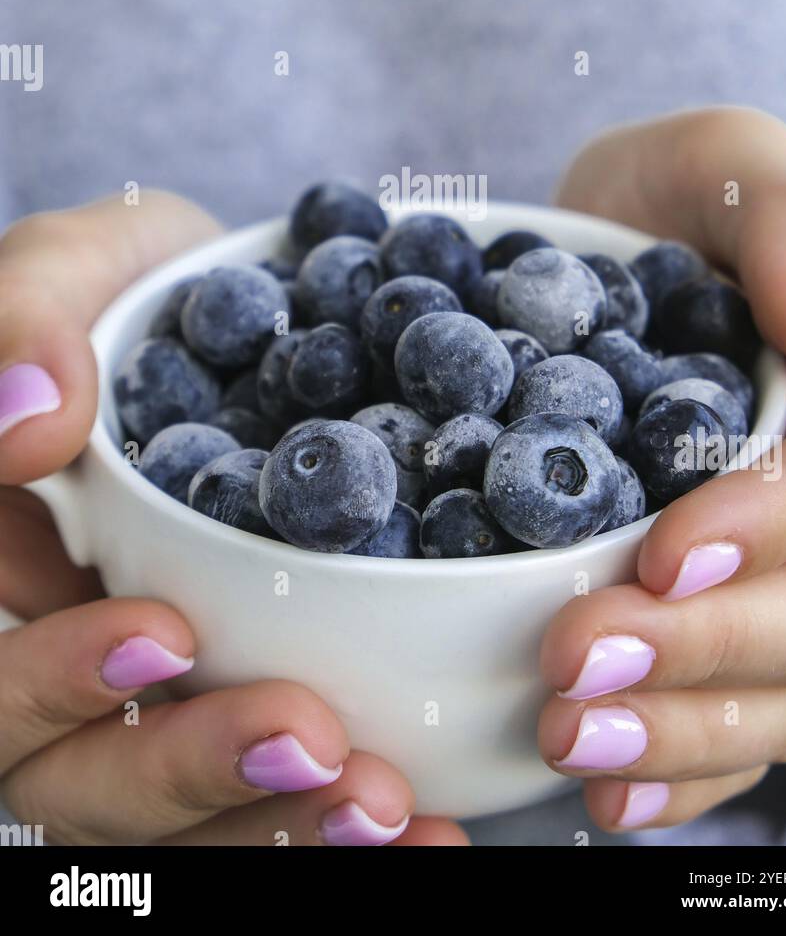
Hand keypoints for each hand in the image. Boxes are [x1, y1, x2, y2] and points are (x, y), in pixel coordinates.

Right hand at [0, 193, 465, 846]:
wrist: (258, 316)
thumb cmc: (136, 291)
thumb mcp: (72, 267)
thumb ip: (25, 317)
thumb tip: (29, 416)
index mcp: (5, 567)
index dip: (60, 677)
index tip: (167, 633)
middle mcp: (64, 659)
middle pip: (76, 780)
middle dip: (187, 773)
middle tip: (309, 740)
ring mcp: (162, 702)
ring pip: (175, 824)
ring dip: (276, 830)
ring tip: (385, 803)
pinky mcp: (255, 707)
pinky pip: (279, 807)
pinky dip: (348, 833)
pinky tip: (428, 830)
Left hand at [540, 108, 785, 830]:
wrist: (598, 268)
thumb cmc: (665, 206)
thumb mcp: (715, 162)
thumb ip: (784, 215)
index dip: (773, 525)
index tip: (663, 552)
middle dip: (707, 647)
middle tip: (575, 666)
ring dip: (684, 729)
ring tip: (570, 740)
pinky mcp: (732, 619)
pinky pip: (742, 722)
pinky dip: (683, 769)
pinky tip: (604, 794)